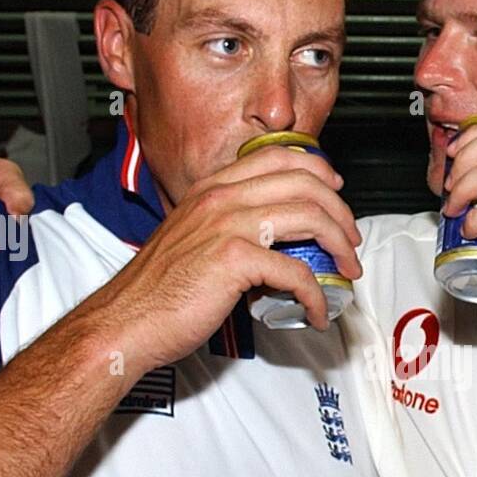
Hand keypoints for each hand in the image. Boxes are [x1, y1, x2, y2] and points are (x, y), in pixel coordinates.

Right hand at [83, 144, 361, 374]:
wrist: (126, 319)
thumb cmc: (157, 290)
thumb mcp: (193, 240)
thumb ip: (227, 229)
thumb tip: (268, 243)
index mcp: (212, 188)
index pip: (278, 156)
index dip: (318, 171)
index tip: (336, 194)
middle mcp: (221, 197)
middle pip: (305, 182)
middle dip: (341, 213)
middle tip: (350, 241)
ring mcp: (228, 224)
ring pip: (310, 217)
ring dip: (340, 247)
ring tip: (346, 271)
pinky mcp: (234, 259)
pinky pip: (297, 272)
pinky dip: (316, 296)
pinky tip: (316, 311)